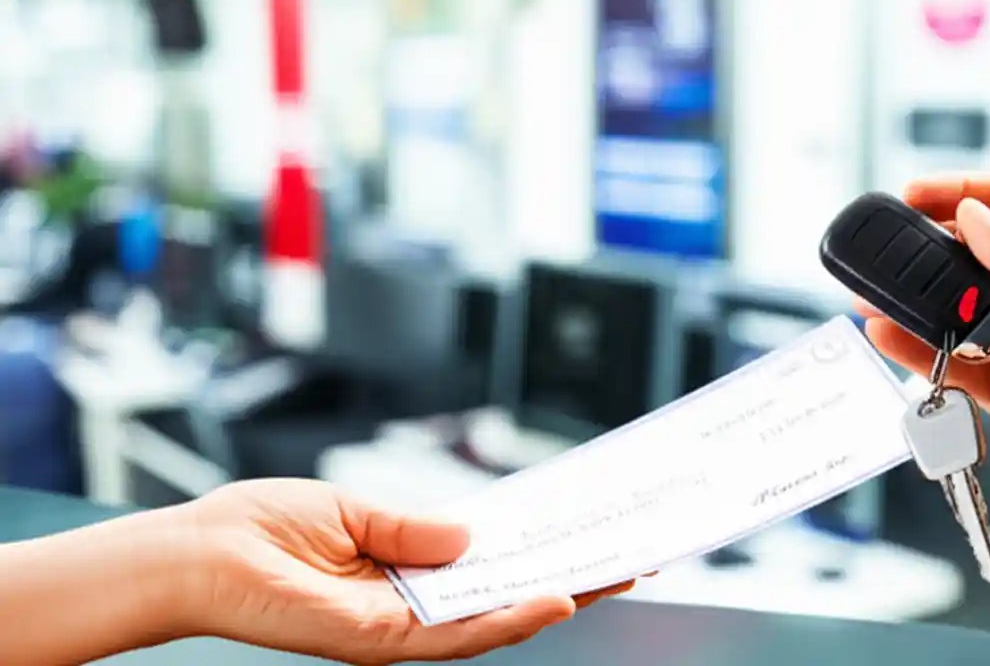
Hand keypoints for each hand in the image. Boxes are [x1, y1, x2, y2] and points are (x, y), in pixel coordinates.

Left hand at [177, 479, 632, 663]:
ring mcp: (399, 626)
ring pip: (493, 621)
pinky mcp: (381, 641)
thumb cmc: (262, 526)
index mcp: (405, 565)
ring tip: (614, 575)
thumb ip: (416, 525)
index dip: (540, 548)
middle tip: (629, 556)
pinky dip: (509, 620)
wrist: (199, 553)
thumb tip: (476, 534)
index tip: (590, 526)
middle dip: (569, 577)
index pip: (488, 562)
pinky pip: (457, 634)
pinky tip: (554, 598)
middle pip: (503, 595)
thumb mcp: (354, 510)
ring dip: (557, 599)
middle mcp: (410, 602)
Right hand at [855, 174, 989, 534]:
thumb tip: (970, 220)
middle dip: (921, 249)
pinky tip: (889, 335)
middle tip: (884, 247)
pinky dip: (915, 350)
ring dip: (909, 302)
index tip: (911, 192)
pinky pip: (950, 364)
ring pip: (951, 311)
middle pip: (967, 256)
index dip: (954, 191)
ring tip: (871, 293)